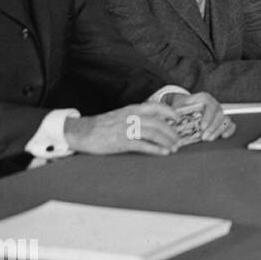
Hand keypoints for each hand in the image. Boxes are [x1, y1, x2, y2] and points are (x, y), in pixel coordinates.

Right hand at [63, 103, 181, 155]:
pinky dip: (156, 149)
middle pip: (159, 123)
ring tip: (174, 148)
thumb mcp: (121, 115)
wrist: (81, 132)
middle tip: (179, 140)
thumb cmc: (102, 125)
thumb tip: (154, 122)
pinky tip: (164, 153)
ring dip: (167, 141)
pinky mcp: (122, 142)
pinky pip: (143, 145)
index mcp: (132, 109)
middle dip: (172, 132)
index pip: (156, 106)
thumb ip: (136, 116)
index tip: (178, 119)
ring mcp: (127, 129)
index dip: (170, 112)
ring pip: (154, 134)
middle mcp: (131, 117)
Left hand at [162, 91, 234, 141]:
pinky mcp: (222, 120)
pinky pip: (230, 124)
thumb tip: (172, 120)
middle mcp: (214, 104)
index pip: (210, 106)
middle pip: (219, 114)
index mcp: (204, 98)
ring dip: (218, 131)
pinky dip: (229, 130)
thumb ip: (174, 113)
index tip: (202, 127)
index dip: (208, 117)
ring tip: (209, 139)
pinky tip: (223, 136)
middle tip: (204, 137)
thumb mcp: (177, 107)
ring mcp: (219, 112)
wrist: (185, 107)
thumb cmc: (181, 107)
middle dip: (213, 128)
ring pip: (225, 120)